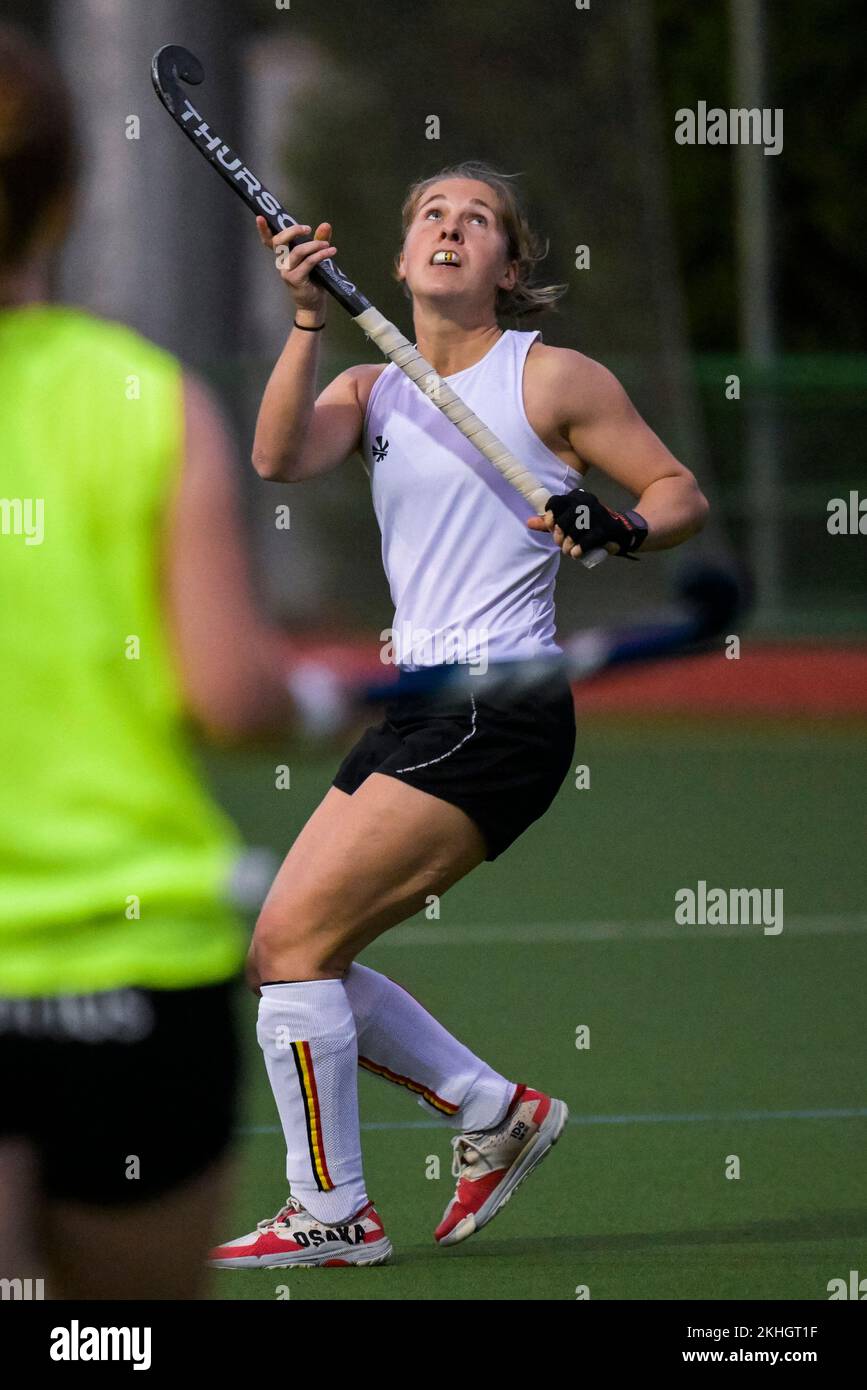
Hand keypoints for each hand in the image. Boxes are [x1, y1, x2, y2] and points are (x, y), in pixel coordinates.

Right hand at [255, 215, 336, 314]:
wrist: (313, 304)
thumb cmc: (313, 280)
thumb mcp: (316, 256)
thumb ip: (319, 240)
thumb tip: (325, 224)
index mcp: (283, 255)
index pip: (269, 241)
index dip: (263, 230)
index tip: (260, 217)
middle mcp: (282, 262)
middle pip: (280, 241)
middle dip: (293, 231)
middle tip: (307, 228)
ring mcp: (287, 271)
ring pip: (297, 251)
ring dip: (314, 245)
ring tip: (327, 244)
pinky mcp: (296, 279)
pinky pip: (308, 262)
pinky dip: (320, 255)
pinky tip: (330, 252)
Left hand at [527, 487, 647, 559]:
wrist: (621, 531)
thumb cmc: (591, 527)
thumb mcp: (569, 522)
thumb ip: (549, 523)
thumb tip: (529, 522)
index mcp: (576, 497)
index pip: (554, 502)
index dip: (549, 517)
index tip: (550, 528)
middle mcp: (586, 501)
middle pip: (562, 521)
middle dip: (558, 536)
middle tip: (560, 545)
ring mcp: (597, 514)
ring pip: (573, 532)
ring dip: (567, 546)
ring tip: (568, 551)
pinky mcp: (606, 528)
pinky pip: (587, 540)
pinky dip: (578, 549)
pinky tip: (576, 554)